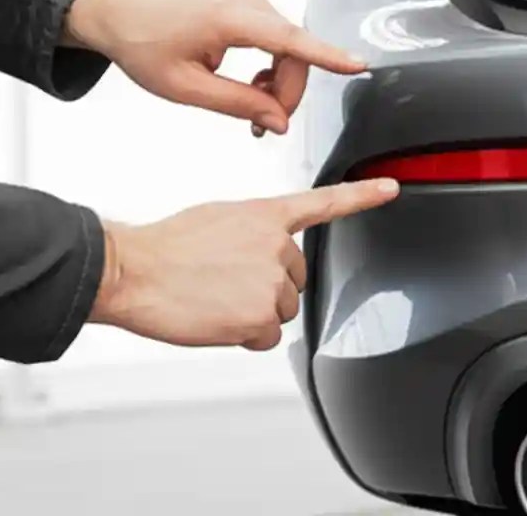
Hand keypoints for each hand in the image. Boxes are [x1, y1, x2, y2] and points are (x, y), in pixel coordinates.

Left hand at [64, 0, 365, 134]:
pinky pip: (277, 41)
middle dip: (287, 94)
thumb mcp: (186, 88)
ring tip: (253, 111)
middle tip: (262, 127)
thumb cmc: (143, 43)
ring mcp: (248, 1)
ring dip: (279, 84)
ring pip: (288, 50)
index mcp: (231, 18)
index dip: (327, 56)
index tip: (357, 65)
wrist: (118, 12)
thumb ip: (238, 104)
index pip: (292, 40)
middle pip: (294, 54)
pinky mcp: (247, 6)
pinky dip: (272, 68)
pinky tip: (253, 87)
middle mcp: (247, 2)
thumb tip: (278, 122)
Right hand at [88, 178, 399, 350]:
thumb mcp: (218, 221)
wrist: (135, 270)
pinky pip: (264, 338)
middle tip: (222, 282)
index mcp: (265, 215)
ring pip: (279, 312)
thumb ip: (253, 235)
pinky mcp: (261, 316)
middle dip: (264, 288)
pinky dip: (242, 336)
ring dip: (251, 314)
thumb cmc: (165, 247)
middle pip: (293, 280)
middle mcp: (277, 245)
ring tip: (213, 298)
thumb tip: (262, 261)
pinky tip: (215, 318)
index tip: (391, 188)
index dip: (363, 196)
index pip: (324, 202)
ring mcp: (272, 281)